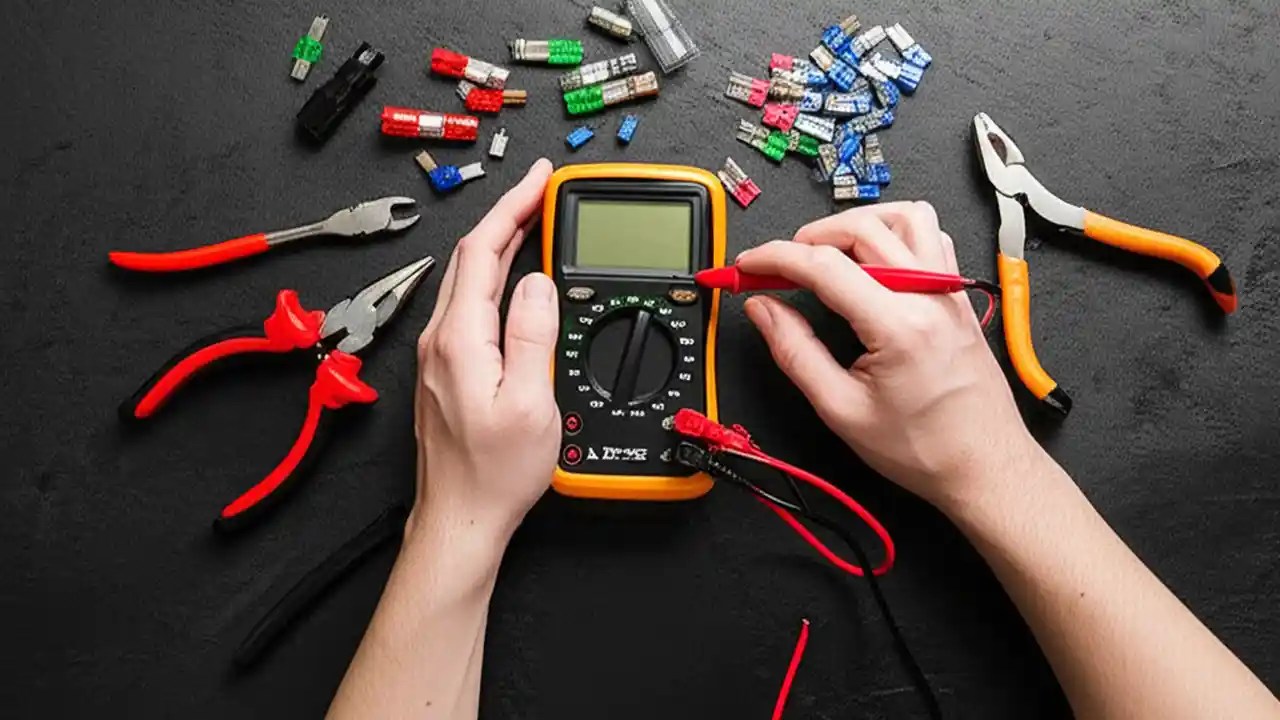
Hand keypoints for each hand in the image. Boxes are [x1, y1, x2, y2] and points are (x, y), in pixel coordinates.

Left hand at [412, 159, 558, 542]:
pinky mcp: (444, 371)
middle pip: (471, 257)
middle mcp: (440, 340)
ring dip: (501, 245)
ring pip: (468, 279)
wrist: (460, 519)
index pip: (484, 250)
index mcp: (460, 339)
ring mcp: (437, 355)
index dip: (514, 205)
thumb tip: (540, 282)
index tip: (541, 179)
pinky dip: (493, 277)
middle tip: (543, 193)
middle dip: (508, 215)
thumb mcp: (532, 402)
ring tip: (534, 224)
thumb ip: (534, 334)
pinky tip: (513, 280)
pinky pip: (467, 305)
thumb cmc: (493, 474)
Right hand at [736, 202, 1039, 509]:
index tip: (747, 265)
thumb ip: (795, 352)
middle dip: (806, 239)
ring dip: (854, 224)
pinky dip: (894, 231)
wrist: (982, 467)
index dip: (773, 258)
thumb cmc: (925, 448)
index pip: (823, 265)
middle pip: (859, 228)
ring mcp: (950, 290)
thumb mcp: (841, 409)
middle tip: (776, 268)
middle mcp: (930, 295)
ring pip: (901, 216)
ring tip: (824, 254)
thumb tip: (764, 310)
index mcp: (899, 326)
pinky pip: (929, 235)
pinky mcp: (957, 295)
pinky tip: (871, 258)